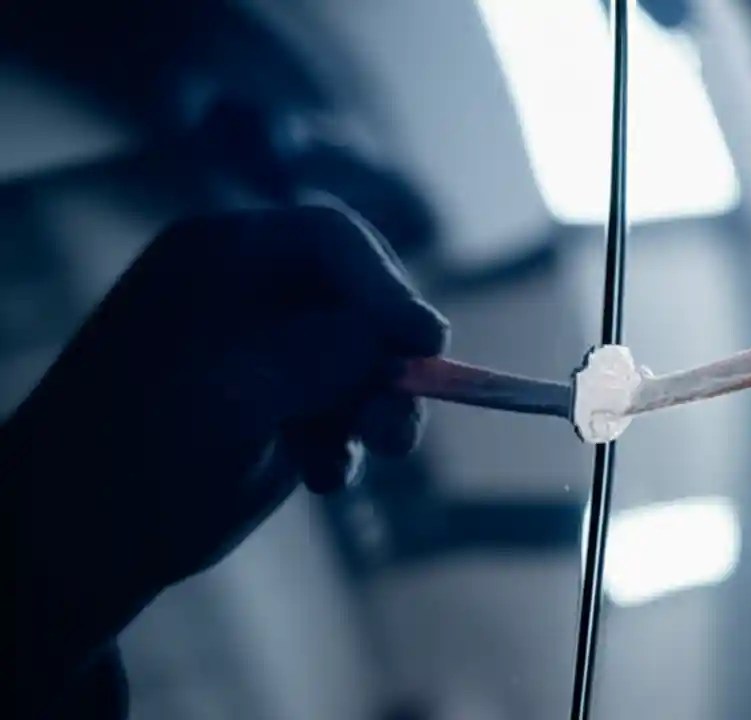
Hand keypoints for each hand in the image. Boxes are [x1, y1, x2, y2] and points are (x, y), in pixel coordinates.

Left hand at [4, 206, 446, 711]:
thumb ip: (326, 350)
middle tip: (400, 420)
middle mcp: (247, 294)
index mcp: (218, 260)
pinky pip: (344, 407)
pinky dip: (348, 442)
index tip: (427, 343)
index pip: (331, 241)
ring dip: (378, 409)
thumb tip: (414, 333)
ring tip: (378, 453)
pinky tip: (327, 477)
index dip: (388, 286)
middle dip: (387, 362)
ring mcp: (265, 351)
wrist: (74, 546)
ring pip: (362, 360)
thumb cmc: (137, 456)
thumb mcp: (236, 393)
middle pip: (359, 300)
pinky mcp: (278, 406)